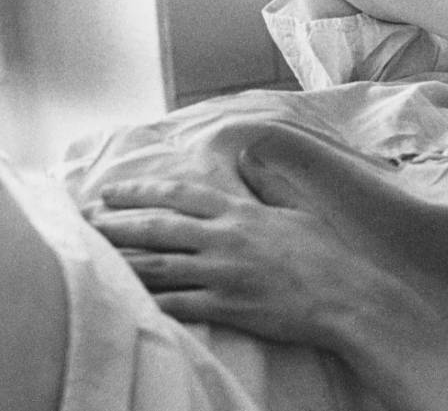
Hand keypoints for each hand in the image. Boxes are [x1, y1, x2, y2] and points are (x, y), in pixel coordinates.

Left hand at [83, 139, 396, 345]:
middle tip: (89, 221)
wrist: (345, 296)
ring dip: (122, 259)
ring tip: (96, 256)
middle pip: (158, 228)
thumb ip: (267, 182)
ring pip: (158, 264)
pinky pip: (176, 304)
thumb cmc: (326, 253)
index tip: (114, 191)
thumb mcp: (297, 209)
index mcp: (242, 212)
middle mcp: (226, 239)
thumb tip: (247, 154)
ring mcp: (223, 274)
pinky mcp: (226, 306)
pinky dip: (148, 301)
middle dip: (117, 223)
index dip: (141, 191)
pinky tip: (126, 299)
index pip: (181, 194)